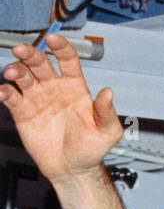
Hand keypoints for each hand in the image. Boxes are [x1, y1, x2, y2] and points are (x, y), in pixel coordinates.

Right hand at [0, 34, 123, 182]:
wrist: (72, 170)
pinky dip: (4, 91)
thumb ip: (107, 112)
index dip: (61, 47)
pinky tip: (3, 91)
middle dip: (30, 53)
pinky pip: (11, 97)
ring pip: (23, 75)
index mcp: (75, 87)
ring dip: (16, 69)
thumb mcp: (107, 132)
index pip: (68, 60)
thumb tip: (109, 93)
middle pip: (40, 63)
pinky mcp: (23, 112)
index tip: (53, 38)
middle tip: (21, 49)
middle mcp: (54, 88)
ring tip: (12, 73)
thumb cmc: (91, 149)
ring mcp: (37, 98)